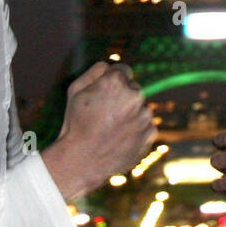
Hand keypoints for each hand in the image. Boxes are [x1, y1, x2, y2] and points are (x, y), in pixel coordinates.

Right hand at [43, 62, 154, 200]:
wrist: (82, 161)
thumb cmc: (76, 124)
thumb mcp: (75, 90)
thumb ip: (95, 71)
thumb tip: (109, 65)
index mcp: (116, 82)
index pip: (123, 70)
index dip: (112, 81)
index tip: (105, 93)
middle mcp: (135, 96)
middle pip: (133, 89)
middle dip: (122, 98)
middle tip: (104, 115)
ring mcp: (145, 116)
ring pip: (140, 108)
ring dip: (130, 114)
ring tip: (111, 130)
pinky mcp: (150, 133)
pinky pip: (145, 125)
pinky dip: (136, 130)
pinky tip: (119, 139)